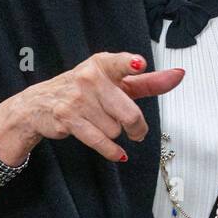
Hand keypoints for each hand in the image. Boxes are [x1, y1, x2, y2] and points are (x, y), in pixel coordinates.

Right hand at [0, 52, 182, 164]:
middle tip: (137, 131)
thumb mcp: (115, 82)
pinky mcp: (68, 119)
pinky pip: (100, 141)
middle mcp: (90, 78)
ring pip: (115, 130)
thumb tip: (178, 75)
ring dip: (114, 134)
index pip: (119, 63)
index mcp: (103, 64)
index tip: (138, 64)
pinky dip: (112, 151)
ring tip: (102, 125)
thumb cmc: (86, 91)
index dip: (129, 65)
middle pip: (128, 113)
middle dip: (137, 127)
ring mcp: (77, 99)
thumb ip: (148, 81)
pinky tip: (119, 153)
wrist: (39, 104)